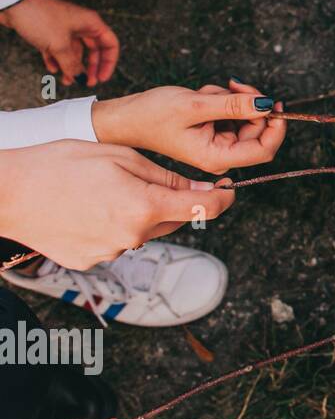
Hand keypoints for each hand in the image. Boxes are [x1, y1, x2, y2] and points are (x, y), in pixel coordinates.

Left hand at [0, 0, 119, 86]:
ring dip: (71, 67)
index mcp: (91, 23)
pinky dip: (57, 61)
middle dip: (90, 68)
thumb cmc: (40, 17)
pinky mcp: (50, 32)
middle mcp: (81, 25)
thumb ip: (72, 64)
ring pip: (74, 52)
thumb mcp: (59, 45)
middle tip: (88, 82)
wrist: (13, 4)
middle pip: (94, 51)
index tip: (102, 77)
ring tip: (66, 81)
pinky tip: (52, 69)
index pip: (110, 44)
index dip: (109, 63)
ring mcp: (65, 29)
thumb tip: (79, 77)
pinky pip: (58, 50)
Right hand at [0, 141, 231, 268]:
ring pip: (146, 231)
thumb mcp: (120, 157)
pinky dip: (114, 226)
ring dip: (140, 214)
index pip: (205, 207)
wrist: (7, 193)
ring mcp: (112, 252)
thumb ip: (167, 176)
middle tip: (146, 180)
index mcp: (145, 206)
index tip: (228, 189)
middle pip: (174, 219)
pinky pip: (119, 242)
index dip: (223, 197)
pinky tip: (89, 210)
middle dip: (173, 201)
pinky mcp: (93, 261)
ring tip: (105, 193)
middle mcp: (134, 236)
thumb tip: (203, 187)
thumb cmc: (60, 164)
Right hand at [92, 79, 285, 174]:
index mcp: (217, 157)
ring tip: (205, 94)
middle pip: (257, 130)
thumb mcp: (195, 105)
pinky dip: (222, 101)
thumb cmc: (152, 114)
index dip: (275, 127)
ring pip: (245, 118)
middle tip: (234, 85)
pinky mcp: (213, 134)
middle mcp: (221, 156)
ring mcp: (218, 145)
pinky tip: (202, 97)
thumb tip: (266, 105)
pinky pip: (231, 114)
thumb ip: (233, 105)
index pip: (264, 149)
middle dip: (249, 104)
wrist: (126, 117)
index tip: (273, 103)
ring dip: (231, 100)